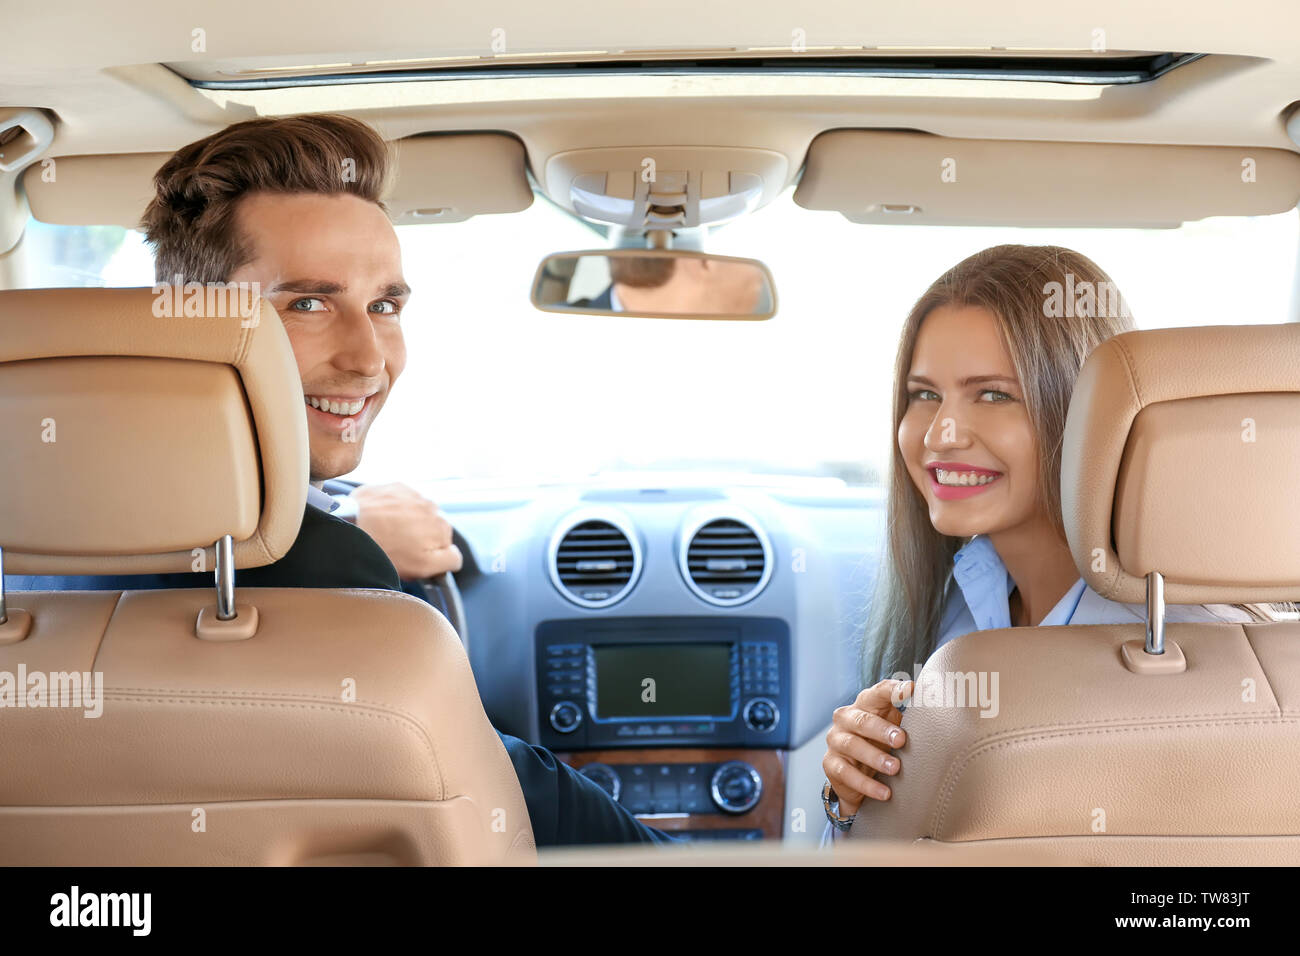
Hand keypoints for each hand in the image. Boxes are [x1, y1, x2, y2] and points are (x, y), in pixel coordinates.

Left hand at [350, 482, 463, 578]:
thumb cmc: (384, 550)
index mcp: (442, 527)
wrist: (350, 527)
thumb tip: (455, 555)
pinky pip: (399, 500)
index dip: (426, 554)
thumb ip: (449, 560)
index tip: (410, 558)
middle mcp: (432, 506)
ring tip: (384, 533)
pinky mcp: (393, 486)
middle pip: (429, 526)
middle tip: (395, 547)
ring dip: (405, 521)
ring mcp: (413, 493)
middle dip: (417, 536)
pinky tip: (378, 520)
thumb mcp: (423, 567)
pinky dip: (392, 510)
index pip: (443, 544)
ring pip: (414, 512)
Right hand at [822, 678, 912, 816]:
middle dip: (881, 729)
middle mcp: (846, 718)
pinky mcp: (830, 764)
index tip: (910, 690)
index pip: (877, 692)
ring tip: (895, 769)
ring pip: (852, 745)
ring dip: (875, 757)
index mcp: (865, 704)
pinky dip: (867, 784)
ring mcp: (836, 740)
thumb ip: (911, 718)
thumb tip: (940, 708)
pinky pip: (847, 773)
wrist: (856, 775)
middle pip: (861, 720)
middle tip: (901, 740)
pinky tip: (884, 793)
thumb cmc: (880, 743)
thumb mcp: (894, 728)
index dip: (892, 690)